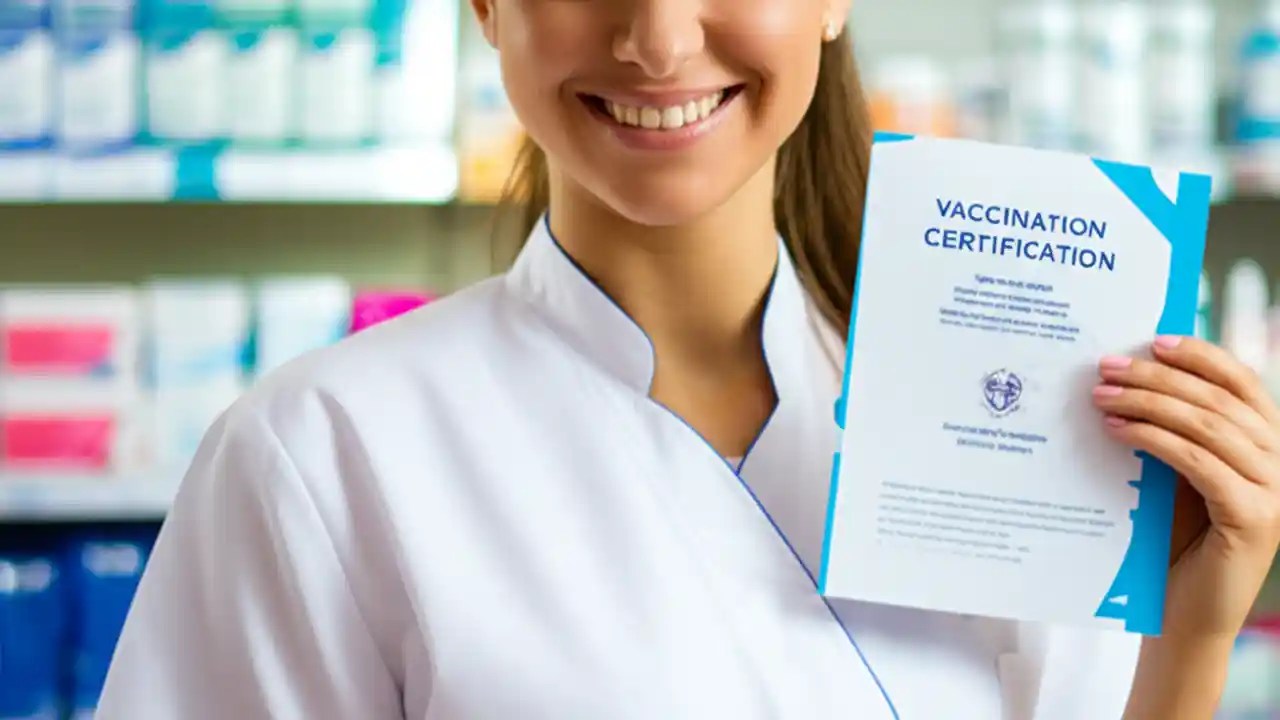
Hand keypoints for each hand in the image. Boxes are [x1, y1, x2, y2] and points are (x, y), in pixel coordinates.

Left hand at [1092, 336, 1279, 638]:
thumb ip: (1167, 431)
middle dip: (1158, 377)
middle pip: (1218, 399)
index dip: (1200, 355)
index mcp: (1264, 441)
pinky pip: (1201, 464)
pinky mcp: (1255, 518)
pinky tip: (1119, 432)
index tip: (1152, 339)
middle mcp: (1278, 459)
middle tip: (1106, 368)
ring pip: (1209, 426)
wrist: (1182, 614)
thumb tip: (1124, 378)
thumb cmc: (1171, 540)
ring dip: (1150, 404)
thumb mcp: (1170, 474)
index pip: (1240, 381)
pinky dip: (1156, 440)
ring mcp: (1273, 490)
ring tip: (1101, 397)